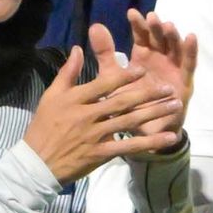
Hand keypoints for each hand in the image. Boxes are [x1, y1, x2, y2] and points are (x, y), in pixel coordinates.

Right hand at [22, 44, 186, 183]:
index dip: (124, 77)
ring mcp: (95, 135)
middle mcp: (87, 115)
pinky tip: (168, 137)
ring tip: (175, 106)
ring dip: (155, 113)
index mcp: (75, 99)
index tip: (143, 70)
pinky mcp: (101, 153)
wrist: (36, 163)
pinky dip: (150, 141)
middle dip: (148, 94)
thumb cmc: (43, 127)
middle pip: (122, 102)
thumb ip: (67, 72)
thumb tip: (77, 48)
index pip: (103, 84)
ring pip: (129, 122)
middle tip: (169, 88)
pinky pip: (130, 146)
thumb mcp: (51, 96)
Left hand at [117, 10, 198, 151]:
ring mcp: (173, 69)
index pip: (141, 37)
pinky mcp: (184, 82)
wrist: (141, 129)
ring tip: (168, 25)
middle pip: (159, 39)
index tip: (131, 13)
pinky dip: (190, 50)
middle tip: (151, 16)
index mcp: (142, 57)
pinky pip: (189, 64)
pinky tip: (190, 37)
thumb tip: (94, 26)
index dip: (138, 25)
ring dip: (172, 37)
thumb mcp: (112, 76)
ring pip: (174, 48)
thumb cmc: (128, 102)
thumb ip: (105, 53)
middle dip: (156, 28)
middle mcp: (159, 60)